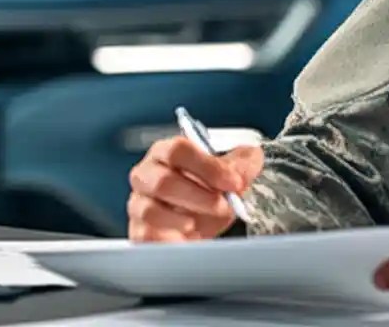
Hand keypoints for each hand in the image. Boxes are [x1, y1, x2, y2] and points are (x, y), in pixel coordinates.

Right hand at [127, 137, 263, 241]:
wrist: (202, 224)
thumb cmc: (210, 192)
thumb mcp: (232, 174)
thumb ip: (243, 164)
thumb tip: (249, 163)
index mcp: (167, 153)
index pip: (178, 150)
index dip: (208, 166)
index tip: (233, 182)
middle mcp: (146, 174)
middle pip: (163, 181)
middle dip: (199, 196)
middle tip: (224, 205)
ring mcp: (138, 203)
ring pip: (151, 210)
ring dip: (183, 219)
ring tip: (201, 223)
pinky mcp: (138, 231)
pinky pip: (147, 236)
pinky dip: (170, 239)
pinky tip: (187, 237)